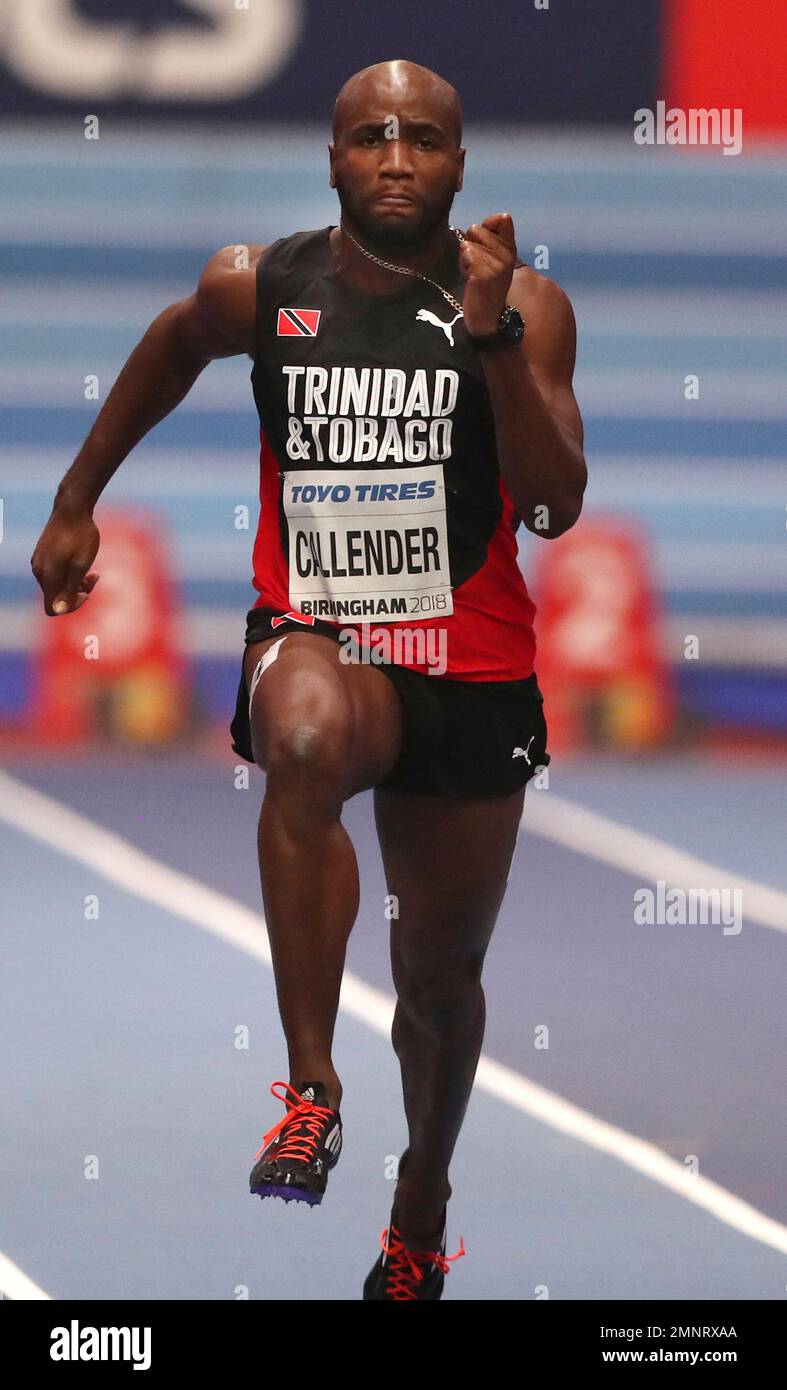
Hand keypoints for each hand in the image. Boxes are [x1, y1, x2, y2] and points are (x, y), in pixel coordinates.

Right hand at [30, 506, 99, 614]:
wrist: (72, 509)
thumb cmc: (81, 536)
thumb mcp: (81, 565)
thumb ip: (70, 589)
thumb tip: (58, 610)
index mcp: (48, 577)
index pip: (53, 609)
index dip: (71, 607)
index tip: (87, 593)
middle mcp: (38, 572)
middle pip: (56, 596)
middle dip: (76, 592)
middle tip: (94, 577)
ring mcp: (38, 562)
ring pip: (56, 584)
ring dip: (74, 583)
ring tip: (92, 571)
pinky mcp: (42, 555)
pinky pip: (54, 573)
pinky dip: (68, 573)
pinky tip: (81, 562)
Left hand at [458, 213, 517, 336]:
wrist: (487, 319)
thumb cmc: (484, 289)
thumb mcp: (493, 262)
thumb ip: (488, 242)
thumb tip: (474, 226)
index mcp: (510, 249)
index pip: (503, 219)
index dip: (487, 225)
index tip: (482, 244)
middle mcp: (507, 253)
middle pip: (476, 229)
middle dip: (470, 245)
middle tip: (475, 266)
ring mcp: (497, 262)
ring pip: (467, 243)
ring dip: (464, 258)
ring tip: (472, 274)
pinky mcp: (484, 272)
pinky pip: (465, 254)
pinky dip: (462, 266)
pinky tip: (469, 280)